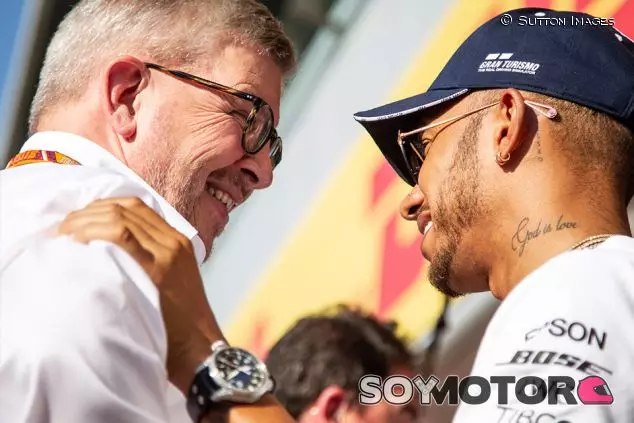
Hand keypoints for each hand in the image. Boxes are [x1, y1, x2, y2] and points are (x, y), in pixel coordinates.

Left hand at [57, 197, 222, 393]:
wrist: (199, 348)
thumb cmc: (179, 324)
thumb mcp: (171, 282)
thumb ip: (149, 261)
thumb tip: (107, 251)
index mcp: (177, 241)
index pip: (136, 206)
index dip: (101, 207)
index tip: (78, 220)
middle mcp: (173, 242)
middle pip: (125, 208)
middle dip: (87, 213)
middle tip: (62, 230)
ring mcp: (167, 254)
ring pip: (120, 218)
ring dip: (85, 222)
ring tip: (63, 237)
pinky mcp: (157, 269)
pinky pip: (121, 237)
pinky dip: (93, 234)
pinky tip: (76, 245)